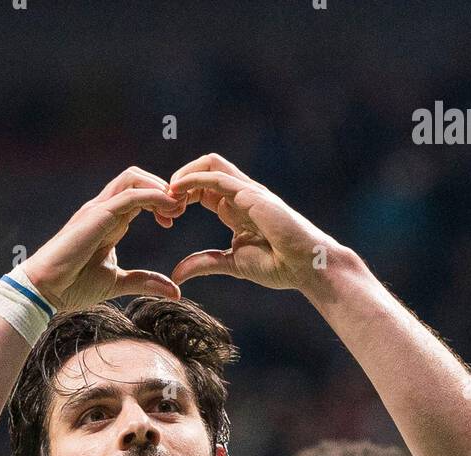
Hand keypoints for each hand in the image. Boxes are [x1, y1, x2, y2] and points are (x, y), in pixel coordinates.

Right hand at [20, 167, 186, 311]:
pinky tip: (168, 208)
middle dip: (163, 188)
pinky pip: (130, 196)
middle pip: (137, 178)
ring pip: (134, 179)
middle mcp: (103, 209)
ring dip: (160, 188)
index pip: (138, 196)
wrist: (46, 289)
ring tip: (177, 207)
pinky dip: (153, 196)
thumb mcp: (117, 282)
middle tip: (181, 208)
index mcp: (109, 221)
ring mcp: (98, 209)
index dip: (160, 201)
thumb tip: (175, 291)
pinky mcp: (97, 215)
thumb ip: (144, 282)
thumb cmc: (73, 286)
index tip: (174, 219)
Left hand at [166, 153, 345, 295]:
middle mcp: (241, 194)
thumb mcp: (232, 264)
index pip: (202, 189)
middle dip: (179, 182)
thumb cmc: (279, 265)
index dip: (181, 197)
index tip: (166, 216)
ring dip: (184, 176)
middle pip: (203, 170)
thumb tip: (176, 274)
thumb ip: (205, 263)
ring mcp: (247, 191)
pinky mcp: (251, 194)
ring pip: (210, 165)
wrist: (307, 266)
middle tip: (162, 204)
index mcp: (236, 208)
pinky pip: (218, 177)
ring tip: (167, 195)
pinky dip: (194, 179)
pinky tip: (177, 191)